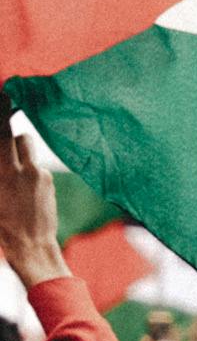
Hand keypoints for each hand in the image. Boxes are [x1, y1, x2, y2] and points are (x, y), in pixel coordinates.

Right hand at [0, 97, 65, 289]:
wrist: (30, 247)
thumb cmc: (2, 225)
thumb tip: (4, 149)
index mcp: (1, 173)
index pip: (1, 135)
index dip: (2, 111)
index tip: (4, 93)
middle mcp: (18, 170)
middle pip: (15, 137)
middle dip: (8, 136)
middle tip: (6, 144)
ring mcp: (36, 174)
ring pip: (27, 147)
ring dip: (19, 150)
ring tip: (14, 170)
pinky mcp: (48, 180)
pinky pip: (36, 164)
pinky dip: (29, 169)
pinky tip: (26, 189)